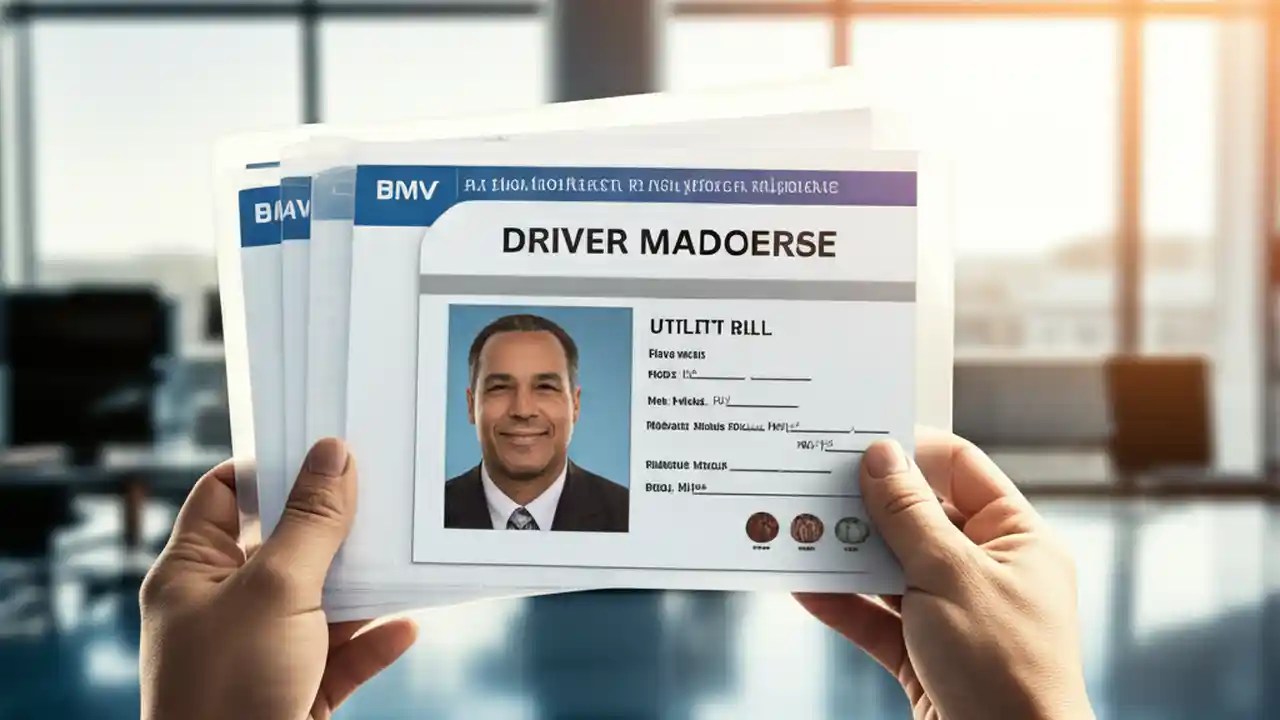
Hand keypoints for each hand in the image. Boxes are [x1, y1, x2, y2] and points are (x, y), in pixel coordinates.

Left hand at [139, 438, 417, 719]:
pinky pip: (340, 656)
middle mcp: (221, 609)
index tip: (323, 448)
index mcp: (190, 575)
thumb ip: (311, 521)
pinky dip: (374, 641)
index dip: (270, 468)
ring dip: (362, 585)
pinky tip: (406, 625)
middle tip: (381, 490)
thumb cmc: (228, 690)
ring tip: (405, 555)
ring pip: (319, 601)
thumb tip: (333, 454)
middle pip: (282, 546)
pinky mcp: (294, 693)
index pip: (222, 495)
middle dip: (333, 526)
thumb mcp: (276, 588)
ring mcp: (258, 653)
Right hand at [796, 430, 1093, 719]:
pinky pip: (876, 617)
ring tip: (798, 531)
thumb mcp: (951, 576)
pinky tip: (804, 586)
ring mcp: (954, 613)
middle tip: (814, 483)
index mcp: (1017, 539)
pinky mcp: (924, 654)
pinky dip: (843, 602)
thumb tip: (879, 456)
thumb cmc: (1005, 668)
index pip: (961, 470)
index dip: (912, 449)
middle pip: (917, 517)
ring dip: (846, 553)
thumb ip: (908, 514)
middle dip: (866, 504)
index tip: (858, 439)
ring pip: (890, 568)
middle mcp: (987, 570)